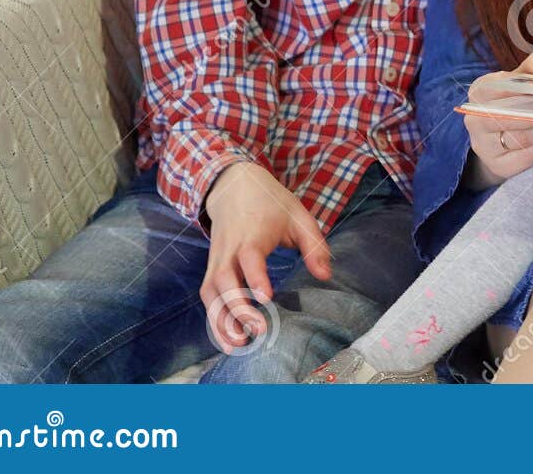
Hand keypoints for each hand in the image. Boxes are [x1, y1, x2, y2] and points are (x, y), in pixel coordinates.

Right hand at [200, 162, 331, 351]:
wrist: (234, 186)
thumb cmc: (271, 204)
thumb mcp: (299, 216)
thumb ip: (314, 246)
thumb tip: (325, 275)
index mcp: (252, 233)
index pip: (250, 256)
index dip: (255, 276)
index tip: (267, 297)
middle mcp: (229, 249)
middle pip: (223, 279)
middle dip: (237, 307)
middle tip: (258, 331)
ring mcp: (216, 259)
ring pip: (210, 292)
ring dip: (220, 320)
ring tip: (238, 345)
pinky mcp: (210, 268)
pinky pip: (207, 296)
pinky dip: (214, 318)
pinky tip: (228, 338)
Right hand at [464, 50, 532, 187]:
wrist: (497, 140)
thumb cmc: (511, 103)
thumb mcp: (517, 80)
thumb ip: (532, 68)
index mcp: (479, 93)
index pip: (501, 87)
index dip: (527, 85)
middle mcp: (475, 120)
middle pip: (512, 114)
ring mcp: (484, 146)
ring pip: (521, 137)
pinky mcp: (498, 166)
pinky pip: (526, 157)